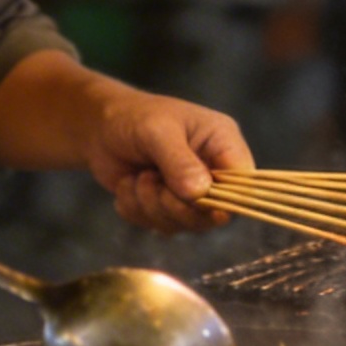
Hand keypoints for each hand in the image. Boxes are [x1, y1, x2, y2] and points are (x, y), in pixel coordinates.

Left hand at [81, 82, 252, 233]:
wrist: (100, 127)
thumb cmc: (134, 118)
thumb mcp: (156, 131)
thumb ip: (179, 160)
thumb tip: (200, 193)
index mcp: (222, 143)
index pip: (245, 183)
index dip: (225, 199)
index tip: (196, 199)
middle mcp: (213, 171)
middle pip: (216, 213)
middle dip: (176, 205)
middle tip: (149, 180)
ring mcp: (191, 193)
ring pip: (185, 224)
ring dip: (151, 206)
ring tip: (138, 177)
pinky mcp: (168, 208)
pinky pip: (159, 227)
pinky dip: (137, 210)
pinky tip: (128, 185)